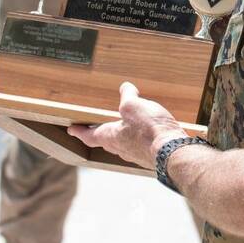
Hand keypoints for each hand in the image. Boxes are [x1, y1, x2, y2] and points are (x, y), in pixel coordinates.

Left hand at [67, 82, 188, 168]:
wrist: (171, 151)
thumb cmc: (148, 130)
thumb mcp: (133, 105)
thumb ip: (127, 96)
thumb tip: (125, 88)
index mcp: (110, 136)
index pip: (89, 135)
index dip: (79, 131)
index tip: (72, 130)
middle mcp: (120, 148)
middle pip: (105, 141)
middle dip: (99, 134)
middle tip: (95, 128)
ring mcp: (135, 154)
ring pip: (123, 144)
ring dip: (120, 136)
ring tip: (122, 126)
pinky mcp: (149, 155)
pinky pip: (139, 145)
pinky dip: (137, 138)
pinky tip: (145, 132)